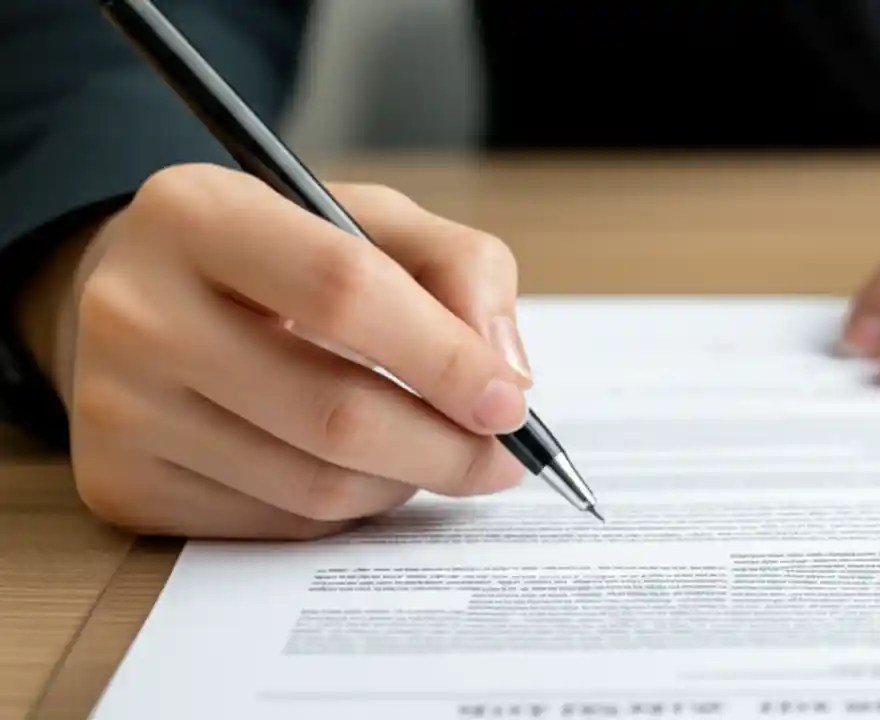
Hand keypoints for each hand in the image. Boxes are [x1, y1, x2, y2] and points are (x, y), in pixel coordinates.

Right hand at [29, 164, 532, 537]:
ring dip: (404, 482)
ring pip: (313, 485)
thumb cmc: (277, 255)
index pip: (344, 290)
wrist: (145, 301)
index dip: (444, 356)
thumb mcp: (370, 220)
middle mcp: (134, 310)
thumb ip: (461, 266)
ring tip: (436, 454)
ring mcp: (118, 408)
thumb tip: (504, 373)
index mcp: (194, 213)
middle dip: (446, 448)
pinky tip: (361, 469)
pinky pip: (279, 524)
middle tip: (501, 458)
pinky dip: (348, 508)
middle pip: (332, 412)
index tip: (509, 401)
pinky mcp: (121, 485)